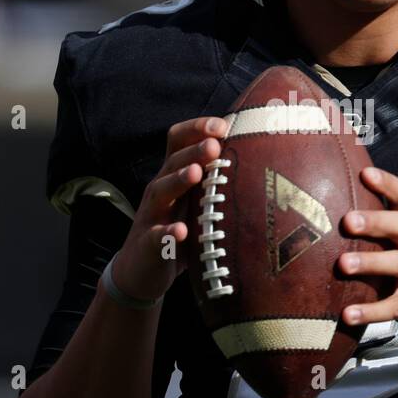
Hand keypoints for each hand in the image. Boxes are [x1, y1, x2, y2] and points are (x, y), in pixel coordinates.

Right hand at [108, 116, 228, 302]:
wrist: (139, 272)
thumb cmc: (177, 231)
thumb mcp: (195, 202)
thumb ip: (214, 181)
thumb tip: (258, 159)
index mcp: (173, 176)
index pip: (178, 141)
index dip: (197, 128)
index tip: (223, 125)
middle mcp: (160, 190)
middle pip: (172, 161)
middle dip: (194, 150)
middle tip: (215, 145)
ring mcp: (152, 216)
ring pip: (160, 192)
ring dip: (177, 180)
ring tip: (195, 173)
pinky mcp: (148, 245)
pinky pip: (155, 237)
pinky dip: (167, 233)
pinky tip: (179, 231)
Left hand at [338, 166, 397, 358]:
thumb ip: (375, 235)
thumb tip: (325, 215)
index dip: (388, 184)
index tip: (365, 173)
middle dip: (376, 221)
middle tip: (347, 221)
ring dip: (370, 263)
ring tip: (342, 266)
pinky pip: (394, 307)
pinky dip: (371, 311)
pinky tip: (347, 315)